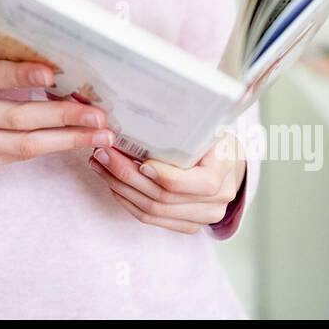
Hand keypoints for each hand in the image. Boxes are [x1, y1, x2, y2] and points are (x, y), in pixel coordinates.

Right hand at [0, 41, 113, 174]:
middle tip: (98, 115)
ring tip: (98, 135)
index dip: (24, 76)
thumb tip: (41, 53)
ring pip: (23, 146)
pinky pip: (13, 156)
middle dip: (64, 117)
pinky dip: (44, 147)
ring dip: (66, 141)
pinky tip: (70, 141)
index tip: (55, 75)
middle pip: (18, 118)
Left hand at [89, 131, 245, 233]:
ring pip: (153, 211)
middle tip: (103, 154)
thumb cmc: (214, 137)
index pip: (190, 183)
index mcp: (223, 173)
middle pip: (163, 197)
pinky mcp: (187, 225)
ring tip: (100, 165)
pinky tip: (112, 182)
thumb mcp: (208, 125)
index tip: (138, 159)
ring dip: (120, 188)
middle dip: (127, 175)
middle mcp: (215, 202)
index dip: (161, 175)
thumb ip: (186, 124)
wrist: (228, 161)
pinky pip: (152, 219)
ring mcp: (202, 217)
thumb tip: (147, 103)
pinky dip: (128, 201)